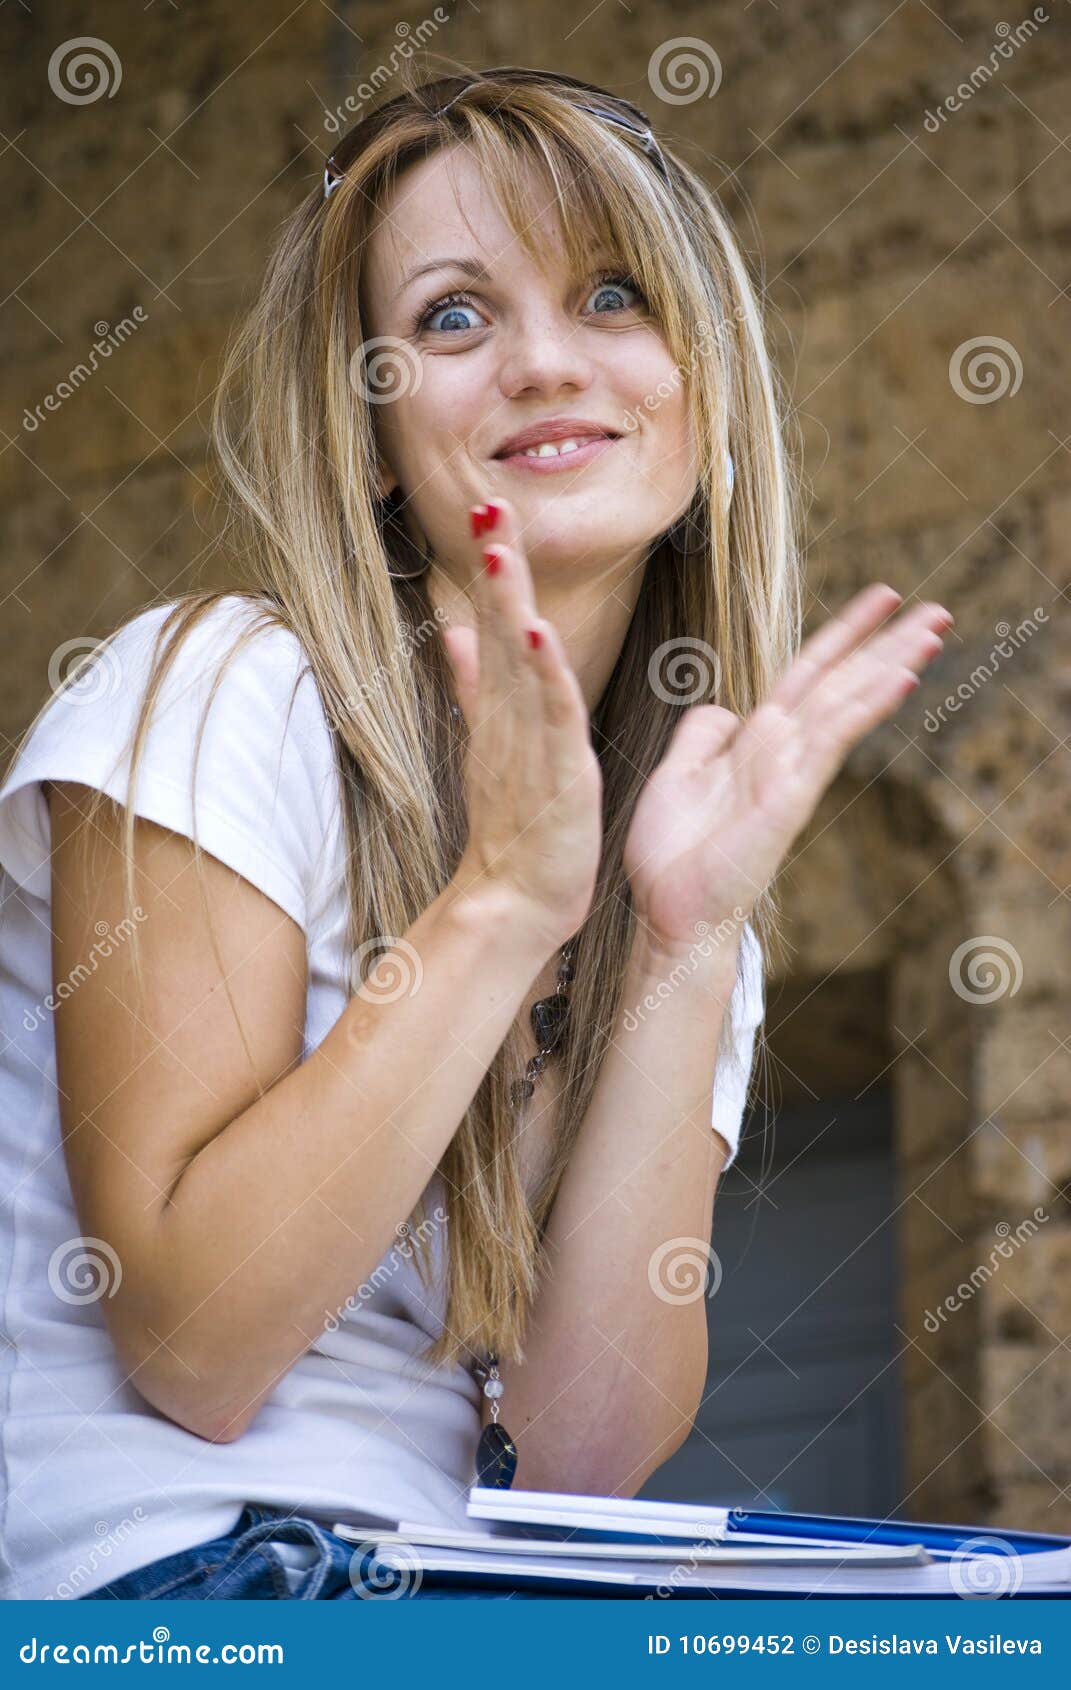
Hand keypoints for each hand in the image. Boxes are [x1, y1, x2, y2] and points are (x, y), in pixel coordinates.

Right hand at [442, 496, 602, 952]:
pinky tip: (537, 634)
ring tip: (499, 553)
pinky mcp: (553, 772)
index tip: (490, 509)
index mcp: (501, 708)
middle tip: (488, 504)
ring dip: (508, 607)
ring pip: (519, 664)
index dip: (493, 568)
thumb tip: (453, 634)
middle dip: (496, 567)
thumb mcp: (491, 742)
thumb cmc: (511, 827)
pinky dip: (544, 674)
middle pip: (499, 630)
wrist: (510, 900)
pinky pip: (549, 715)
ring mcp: (527, 744)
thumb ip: (474, 687)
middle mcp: (508, 718)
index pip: (493, 624)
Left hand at [623, 585, 953, 953]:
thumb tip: (725, 707)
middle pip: (843, 681)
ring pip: (848, 701)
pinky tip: (898, 678)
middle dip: (889, 642)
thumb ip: (703, 736)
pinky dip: (865, 707)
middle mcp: (784, 751)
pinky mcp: (792, 797)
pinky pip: (832, 740)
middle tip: (940, 609)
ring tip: (935, 626)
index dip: (843, 634)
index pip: (808, 674)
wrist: (672, 913)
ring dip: (892, 661)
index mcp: (757, 741)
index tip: (882, 598)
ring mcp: (793, 773)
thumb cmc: (673, 855)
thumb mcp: (678, 775)